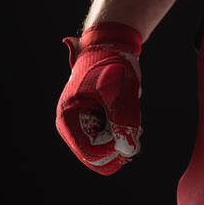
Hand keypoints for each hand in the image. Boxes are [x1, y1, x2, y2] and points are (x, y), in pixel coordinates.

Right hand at [56, 23, 142, 173]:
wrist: (110, 46)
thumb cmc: (112, 64)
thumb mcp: (120, 90)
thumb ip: (124, 120)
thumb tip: (127, 150)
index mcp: (69, 119)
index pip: (91, 154)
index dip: (114, 148)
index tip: (129, 129)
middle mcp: (71, 126)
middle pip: (98, 158)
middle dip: (118, 145)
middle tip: (134, 125)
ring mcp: (80, 125)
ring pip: (106, 151)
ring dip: (122, 137)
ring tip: (129, 113)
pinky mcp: (91, 123)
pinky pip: (109, 141)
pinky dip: (121, 131)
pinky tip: (126, 114)